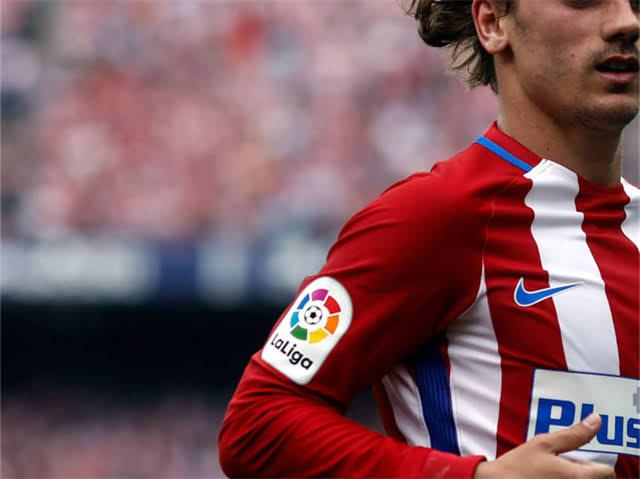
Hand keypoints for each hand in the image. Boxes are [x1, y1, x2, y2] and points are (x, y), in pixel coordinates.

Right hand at [473, 413, 614, 478]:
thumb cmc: (518, 466)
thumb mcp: (544, 443)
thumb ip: (574, 434)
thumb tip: (596, 420)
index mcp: (577, 477)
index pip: (607, 472)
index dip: (594, 463)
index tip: (575, 460)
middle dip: (584, 473)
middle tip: (560, 467)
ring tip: (551, 475)